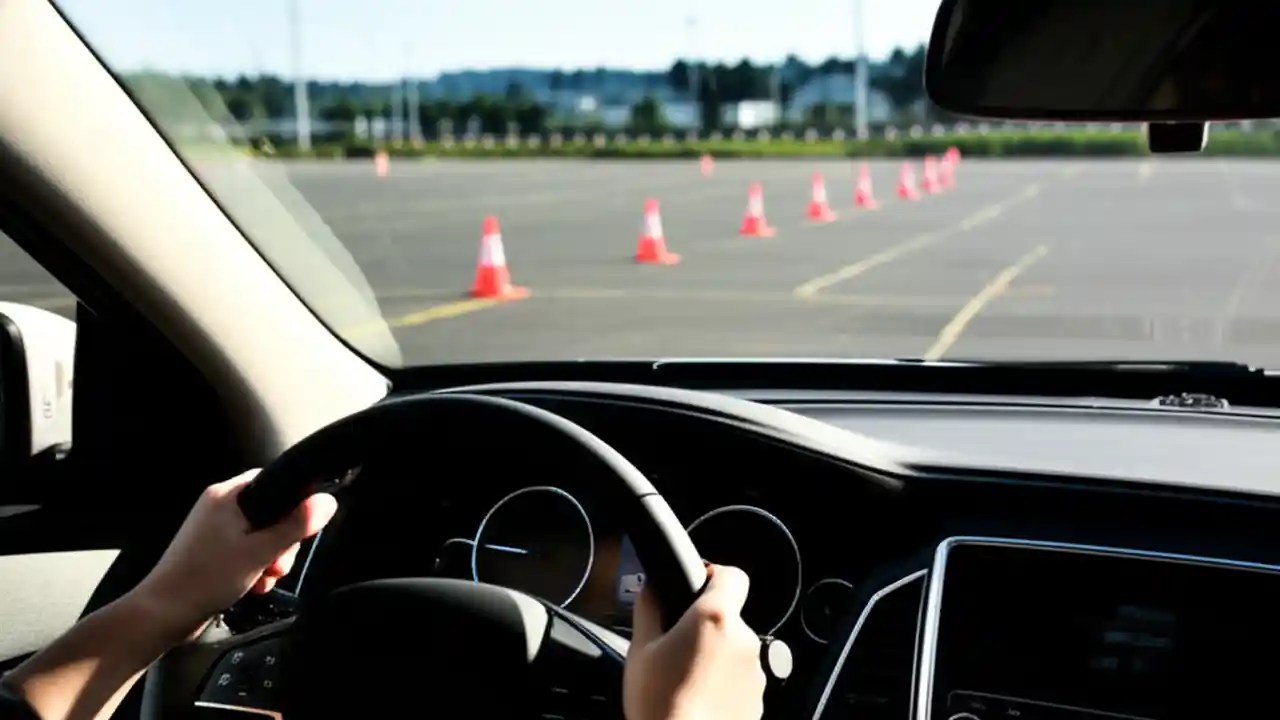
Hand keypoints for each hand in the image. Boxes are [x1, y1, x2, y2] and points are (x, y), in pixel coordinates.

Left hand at [130, 470, 337, 641]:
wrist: (163, 615)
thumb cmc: (206, 579)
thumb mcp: (260, 551)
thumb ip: (296, 525)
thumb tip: (327, 501)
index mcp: (227, 495)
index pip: (275, 481)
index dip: (294, 504)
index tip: (299, 529)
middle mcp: (219, 507)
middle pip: (272, 513)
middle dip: (282, 542)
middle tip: (275, 562)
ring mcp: (214, 531)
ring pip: (263, 537)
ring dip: (270, 560)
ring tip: (261, 578)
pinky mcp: (212, 553)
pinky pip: (247, 552)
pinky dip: (255, 568)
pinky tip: (251, 585)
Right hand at [623, 564, 765, 719]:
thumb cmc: (658, 703)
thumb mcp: (639, 649)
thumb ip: (648, 607)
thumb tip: (652, 588)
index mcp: (715, 618)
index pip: (732, 575)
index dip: (713, 575)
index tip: (696, 587)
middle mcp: (744, 640)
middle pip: (729, 616)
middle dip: (706, 625)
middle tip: (676, 644)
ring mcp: (755, 672)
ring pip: (735, 649)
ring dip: (715, 655)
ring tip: (685, 677)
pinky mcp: (758, 698)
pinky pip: (740, 678)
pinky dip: (723, 682)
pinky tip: (698, 696)